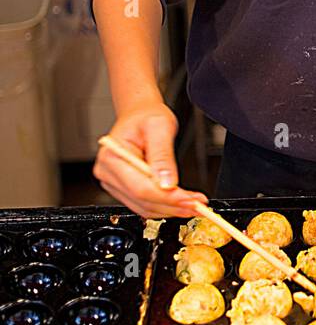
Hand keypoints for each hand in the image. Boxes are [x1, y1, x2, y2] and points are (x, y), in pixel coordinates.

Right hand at [94, 102, 208, 217]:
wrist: (140, 115)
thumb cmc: (146, 117)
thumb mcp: (160, 127)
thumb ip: (163, 156)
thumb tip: (167, 184)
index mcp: (112, 156)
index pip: (140, 188)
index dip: (168, 198)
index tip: (191, 200)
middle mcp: (108, 173)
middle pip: (143, 201)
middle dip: (173, 205)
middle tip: (198, 205)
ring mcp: (114, 183)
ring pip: (145, 207)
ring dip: (171, 209)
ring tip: (194, 204)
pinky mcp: (124, 188)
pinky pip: (145, 204)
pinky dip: (165, 206)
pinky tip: (182, 202)